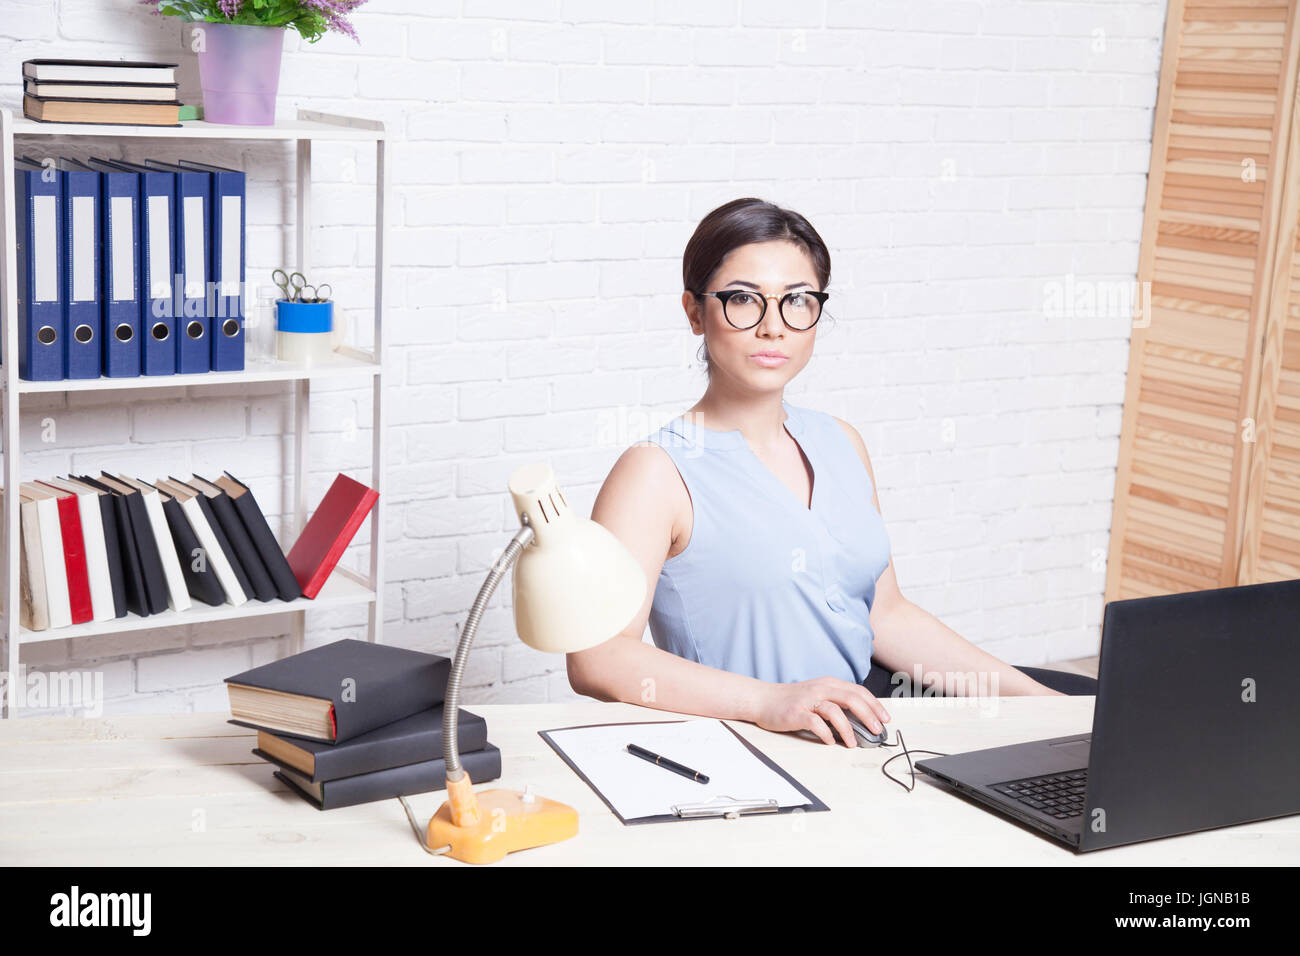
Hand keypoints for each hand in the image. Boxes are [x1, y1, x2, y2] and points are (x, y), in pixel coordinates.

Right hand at [753, 677, 890, 746]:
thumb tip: (860, 720)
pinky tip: (830, 742)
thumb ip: (836, 702)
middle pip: (852, 699)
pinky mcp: (797, 712)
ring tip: (853, 743)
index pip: (858, 691)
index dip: (875, 705)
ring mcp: (808, 700)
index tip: (885, 719)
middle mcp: (821, 688)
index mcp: (829, 683)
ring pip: (836, 712)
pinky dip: (826, 734)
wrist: (763, 699)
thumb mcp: (817, 694)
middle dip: (869, 716)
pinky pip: (816, 724)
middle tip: (877, 731)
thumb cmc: (792, 700)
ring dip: (848, 730)